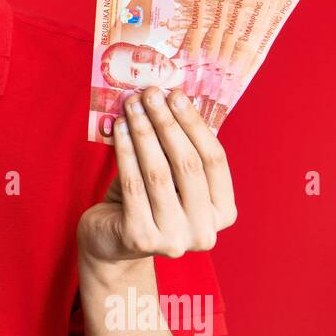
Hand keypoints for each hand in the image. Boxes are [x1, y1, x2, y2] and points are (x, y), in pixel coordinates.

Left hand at [78, 85, 236, 262]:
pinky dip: (125, 151)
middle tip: (151, 94)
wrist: (112, 241)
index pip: (214, 160)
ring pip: (158, 173)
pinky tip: (119, 128)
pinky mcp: (141, 239)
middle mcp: (204, 232)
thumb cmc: (147, 201)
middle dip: (167, 123)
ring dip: (143, 132)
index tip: (176, 95)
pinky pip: (133, 184)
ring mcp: (174, 239)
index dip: (195, 125)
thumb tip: (171, 99)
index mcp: (223, 213)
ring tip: (132, 106)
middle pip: (188, 165)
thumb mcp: (171, 177)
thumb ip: (179, 149)